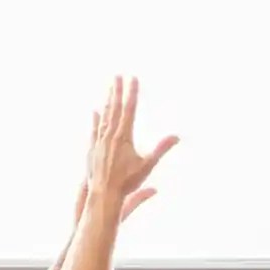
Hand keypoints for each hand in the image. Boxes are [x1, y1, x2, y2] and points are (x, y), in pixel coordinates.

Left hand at [83, 76, 178, 217]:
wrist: (104, 194)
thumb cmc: (127, 182)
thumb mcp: (147, 165)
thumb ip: (161, 149)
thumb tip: (177, 136)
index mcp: (123, 136)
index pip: (129, 109)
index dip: (132, 93)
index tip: (133, 78)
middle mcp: (109, 136)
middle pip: (114, 108)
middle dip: (117, 91)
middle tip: (118, 75)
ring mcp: (99, 141)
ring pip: (104, 117)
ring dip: (107, 102)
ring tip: (109, 89)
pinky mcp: (92, 149)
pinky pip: (94, 130)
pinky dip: (96, 119)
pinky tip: (95, 111)